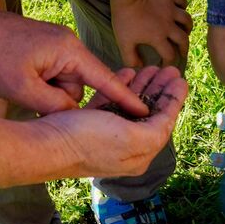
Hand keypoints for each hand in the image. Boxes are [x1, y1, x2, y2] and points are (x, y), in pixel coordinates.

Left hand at [0, 7, 150, 116]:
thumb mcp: (23, 89)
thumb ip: (55, 106)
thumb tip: (73, 116)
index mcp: (69, 50)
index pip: (105, 79)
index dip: (126, 99)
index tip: (146, 112)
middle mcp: (68, 45)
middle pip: (80, 86)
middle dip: (60, 100)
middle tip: (30, 97)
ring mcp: (56, 45)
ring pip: (64, 84)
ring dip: (46, 94)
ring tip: (17, 86)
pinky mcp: (44, 49)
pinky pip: (53, 75)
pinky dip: (39, 85)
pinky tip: (17, 81)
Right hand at [37, 65, 188, 179]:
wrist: (44, 145)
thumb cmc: (88, 141)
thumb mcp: (132, 139)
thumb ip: (156, 129)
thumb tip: (167, 117)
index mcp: (138, 156)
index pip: (163, 123)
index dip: (173, 99)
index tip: (181, 79)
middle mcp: (124, 148)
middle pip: (148, 113)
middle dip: (159, 89)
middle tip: (168, 68)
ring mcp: (105, 136)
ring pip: (130, 106)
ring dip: (141, 85)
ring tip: (151, 67)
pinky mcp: (88, 125)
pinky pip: (110, 104)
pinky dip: (119, 88)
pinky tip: (126, 73)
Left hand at [112, 0, 191, 66]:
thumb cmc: (124, 18)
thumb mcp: (123, 41)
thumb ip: (130, 58)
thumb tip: (139, 66)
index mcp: (158, 37)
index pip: (169, 55)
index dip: (168, 63)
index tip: (165, 65)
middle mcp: (169, 25)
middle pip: (183, 40)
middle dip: (184, 48)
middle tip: (182, 52)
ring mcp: (171, 9)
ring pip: (187, 20)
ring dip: (187, 27)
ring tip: (185, 31)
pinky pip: (182, 1)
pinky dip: (184, 5)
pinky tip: (181, 8)